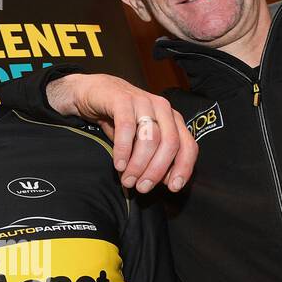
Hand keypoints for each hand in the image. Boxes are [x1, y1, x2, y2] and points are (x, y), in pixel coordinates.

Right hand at [45, 73, 196, 192]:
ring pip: (150, 137)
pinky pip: (127, 127)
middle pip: (170, 143)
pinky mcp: (122, 99)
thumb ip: (154, 159)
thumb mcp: (140, 142)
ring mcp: (144, 101)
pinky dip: (123, 149)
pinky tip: (118, 164)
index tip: (173, 188)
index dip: (183, 168)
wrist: (93, 94)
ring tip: (127, 179)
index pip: (188, 145)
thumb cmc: (119, 120)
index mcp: (172, 119)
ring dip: (139, 164)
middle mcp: (163, 108)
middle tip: (142, 187)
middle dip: (157, 170)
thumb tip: (166, 182)